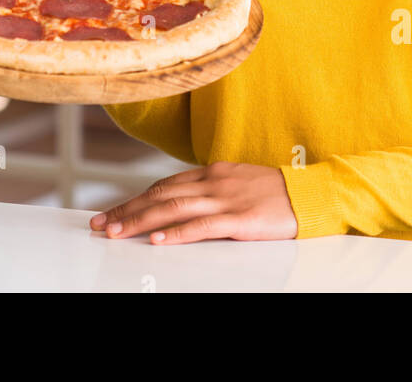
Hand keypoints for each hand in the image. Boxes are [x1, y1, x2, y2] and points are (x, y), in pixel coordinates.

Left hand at [88, 161, 297, 243]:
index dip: (134, 199)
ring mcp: (225, 199)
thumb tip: (182, 202)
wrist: (311, 193)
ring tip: (116, 233)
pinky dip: (176, 233)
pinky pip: (202, 226)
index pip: (163, 185)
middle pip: (160, 195)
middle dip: (127, 210)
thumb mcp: (237, 183)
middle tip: (100, 224)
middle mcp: (212, 182)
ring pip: (172, 208)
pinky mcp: (240, 219)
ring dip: (140, 221)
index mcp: (211, 172)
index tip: (111, 212)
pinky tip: (158, 241)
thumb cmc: (276, 192)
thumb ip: (210, 189)